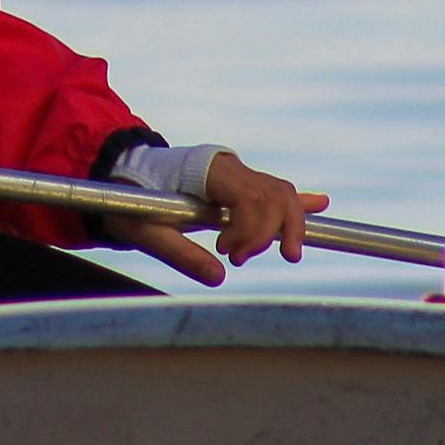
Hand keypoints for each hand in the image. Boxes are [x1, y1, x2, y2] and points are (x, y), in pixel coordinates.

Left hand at [105, 152, 326, 286]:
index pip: (251, 196)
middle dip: (268, 233)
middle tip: (239, 259)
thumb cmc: (131, 205)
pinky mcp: (240, 185)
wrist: (122, 180)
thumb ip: (178, 253)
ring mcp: (237, 174)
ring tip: (286, 253)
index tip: (226, 251)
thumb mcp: (144, 231)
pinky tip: (321, 204)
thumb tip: (218, 277)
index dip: (250, 229)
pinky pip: (274, 190)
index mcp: (206, 171)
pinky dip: (297, 201)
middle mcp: (228, 168)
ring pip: (280, 193)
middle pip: (274, 195)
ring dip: (287, 225)